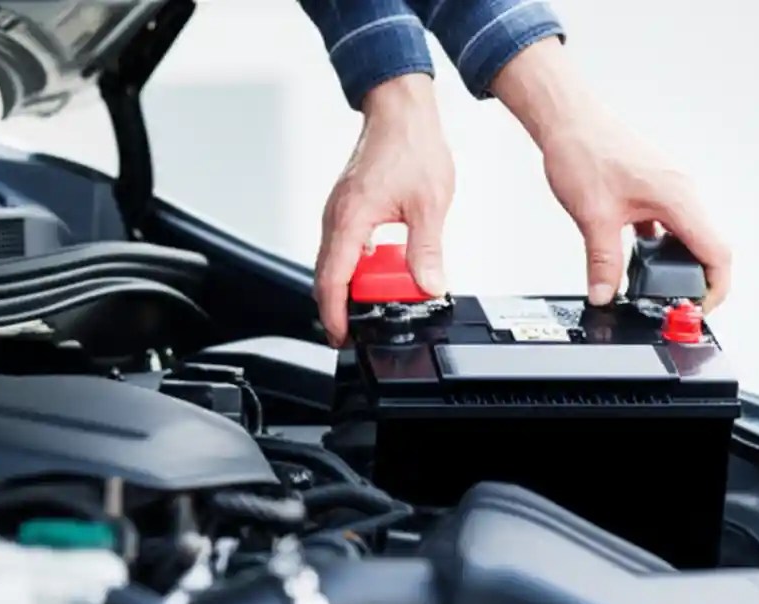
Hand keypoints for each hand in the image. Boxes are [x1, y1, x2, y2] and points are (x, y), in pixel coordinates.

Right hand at [314, 74, 453, 346]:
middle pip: (328, 277)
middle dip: (343, 308)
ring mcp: (338, 213)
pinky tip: (381, 271)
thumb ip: (427, 251)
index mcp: (350, 219)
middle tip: (364, 328)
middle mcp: (336, 217)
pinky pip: (344, 248)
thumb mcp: (429, 206)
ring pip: (335, 263)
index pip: (333, 281)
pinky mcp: (346, 209)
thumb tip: (429, 286)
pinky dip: (357, 267)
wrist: (400, 112)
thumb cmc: (411, 146)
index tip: (343, 337)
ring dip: (353, 287)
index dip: (335, 315)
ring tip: (378, 303)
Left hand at [491, 39, 730, 310]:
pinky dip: (663, 247)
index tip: (697, 311)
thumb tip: (605, 295)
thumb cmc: (585, 150)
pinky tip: (639, 258)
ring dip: (679, 263)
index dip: (714, 290)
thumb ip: (603, 264)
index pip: (716, 254)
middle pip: (709, 247)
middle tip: (674, 305)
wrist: (568, 118)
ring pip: (691, 235)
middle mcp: (682, 191)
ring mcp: (671, 188)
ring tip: (657, 286)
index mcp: (678, 198)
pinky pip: (671, 224)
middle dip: (697, 282)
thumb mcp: (594, 218)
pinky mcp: (656, 187)